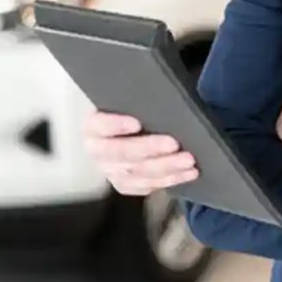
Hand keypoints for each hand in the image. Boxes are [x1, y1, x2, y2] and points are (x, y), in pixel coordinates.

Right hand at [83, 110, 198, 196]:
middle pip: (121, 153)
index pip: (99, 125)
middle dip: (149, 149)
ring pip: (138, 173)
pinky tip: (188, 173)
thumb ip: (137, 100)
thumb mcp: (129, 101)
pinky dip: (170, 180)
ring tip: (188, 161)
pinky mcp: (126, 184)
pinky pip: (147, 186)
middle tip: (173, 144)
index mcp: (93, 127)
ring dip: (166, 168)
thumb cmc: (131, 111)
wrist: (126, 130)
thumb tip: (161, 95)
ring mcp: (111, 171)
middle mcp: (98, 152)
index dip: (116, 125)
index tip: (137, 123)